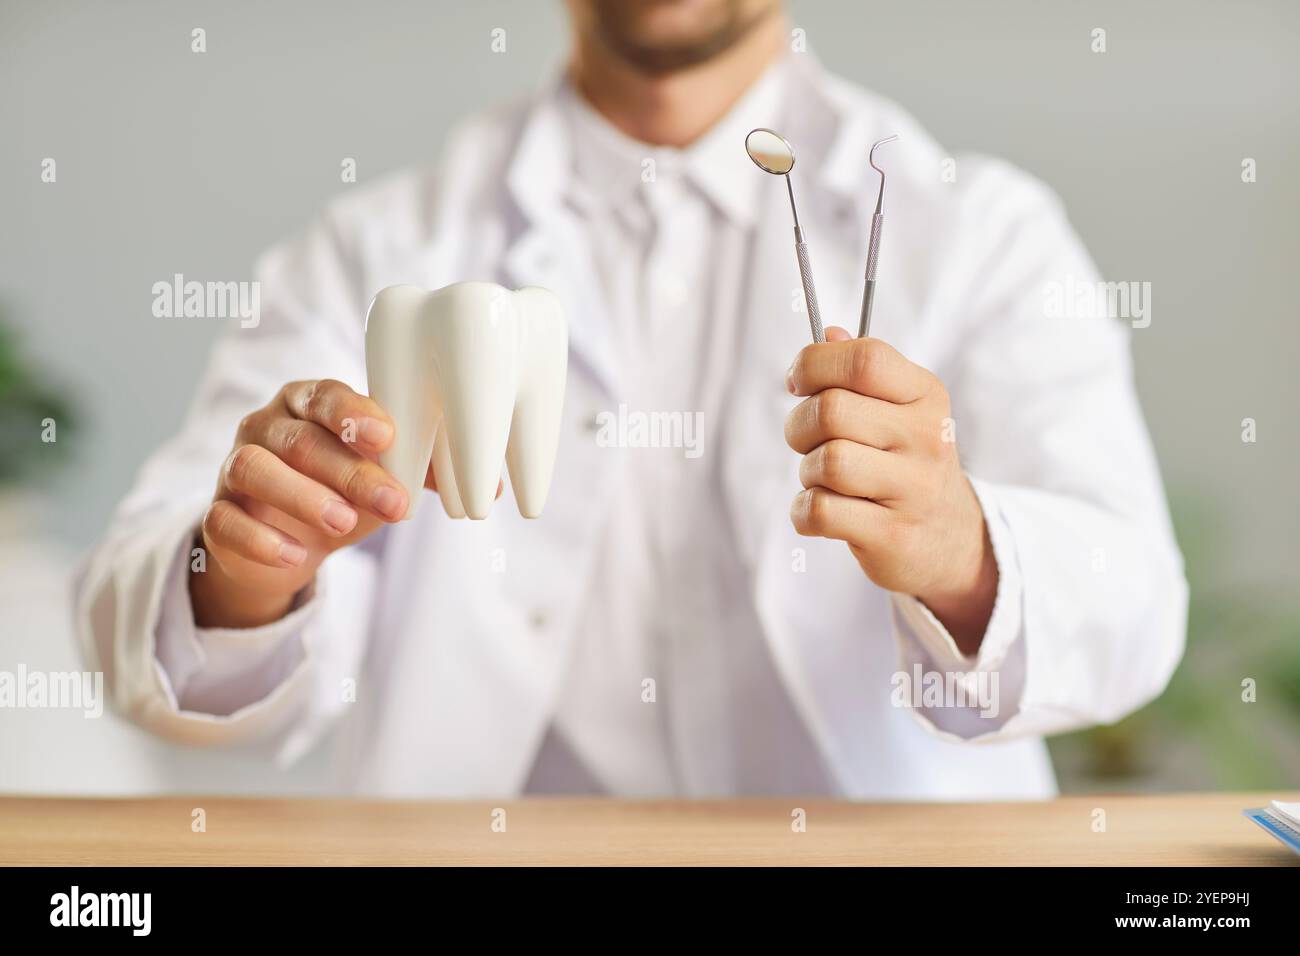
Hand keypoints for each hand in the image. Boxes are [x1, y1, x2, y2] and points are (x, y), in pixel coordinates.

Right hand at [192, 379, 438, 628]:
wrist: (287, 542)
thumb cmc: (341, 490)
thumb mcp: (383, 478)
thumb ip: (427, 474)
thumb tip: (489, 486)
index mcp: (306, 404)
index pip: (323, 394)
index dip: (352, 411)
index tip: (386, 435)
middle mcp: (265, 427)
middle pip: (299, 438)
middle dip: (348, 470)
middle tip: (393, 501)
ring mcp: (234, 469)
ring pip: (253, 469)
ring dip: (301, 495)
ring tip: (344, 522)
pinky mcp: (218, 515)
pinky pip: (224, 521)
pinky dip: (260, 538)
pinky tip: (296, 555)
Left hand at [783, 328, 996, 651]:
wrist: (951, 538)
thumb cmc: (905, 461)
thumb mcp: (899, 408)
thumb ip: (862, 370)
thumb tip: (827, 333)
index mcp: (925, 394)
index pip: (865, 359)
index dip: (815, 364)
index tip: (797, 383)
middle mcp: (927, 436)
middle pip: (832, 411)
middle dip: (800, 426)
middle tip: (808, 441)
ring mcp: (914, 488)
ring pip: (827, 463)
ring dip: (807, 472)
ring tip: (823, 479)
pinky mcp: (893, 534)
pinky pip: (820, 511)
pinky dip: (803, 511)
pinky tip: (818, 511)